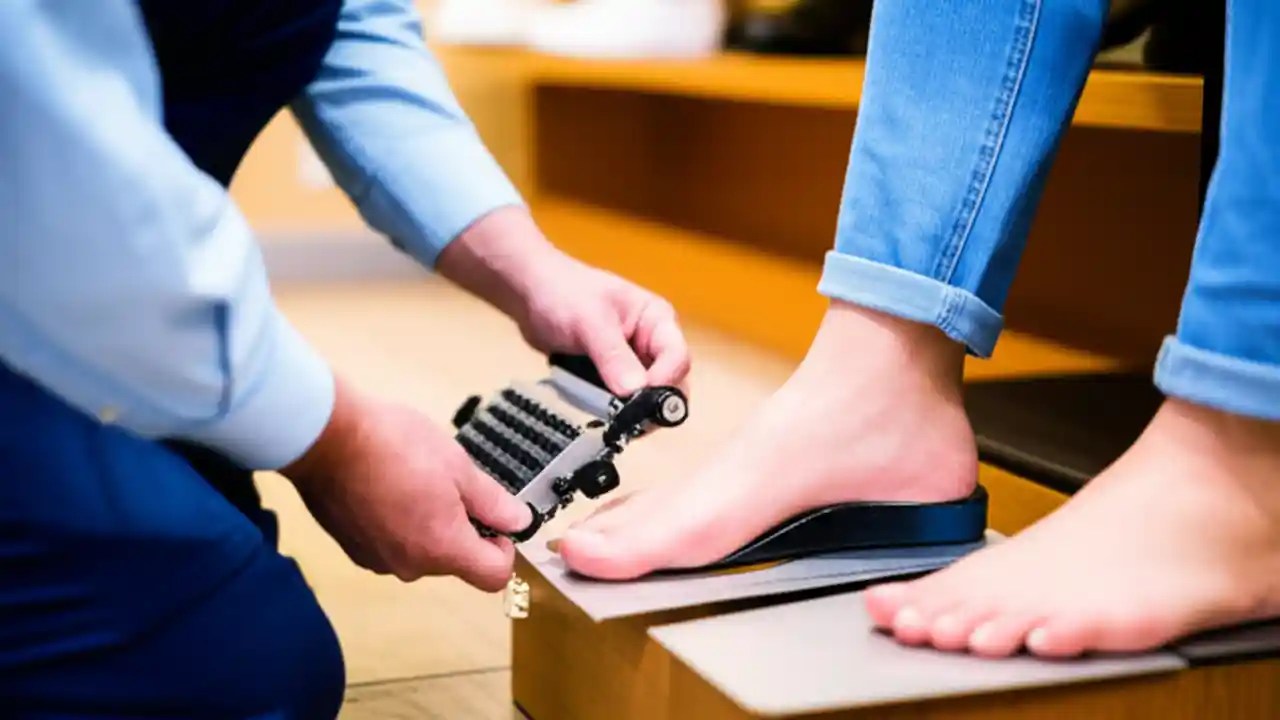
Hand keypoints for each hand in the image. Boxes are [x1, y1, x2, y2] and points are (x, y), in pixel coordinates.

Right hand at [282, 377, 532, 591]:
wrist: (326, 437)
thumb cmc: (397, 446)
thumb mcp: (458, 466)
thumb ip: (493, 502)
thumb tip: (519, 523)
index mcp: (443, 549)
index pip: (493, 576)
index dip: (503, 549)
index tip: (494, 518)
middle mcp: (410, 566)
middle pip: (455, 562)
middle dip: (463, 529)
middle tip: (450, 485)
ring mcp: (377, 560)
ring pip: (421, 552)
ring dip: (428, 525)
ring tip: (413, 480)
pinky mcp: (352, 548)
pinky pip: (391, 545)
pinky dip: (397, 525)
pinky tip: (386, 488)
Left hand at [438, 207, 691, 395]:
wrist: (530, 293)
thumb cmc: (562, 293)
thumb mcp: (590, 321)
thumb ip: (613, 356)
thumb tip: (634, 391)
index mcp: (657, 321)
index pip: (677, 358)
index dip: (664, 383)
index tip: (638, 400)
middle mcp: (651, 344)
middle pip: (671, 385)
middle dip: (652, 405)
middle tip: (626, 420)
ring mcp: (633, 363)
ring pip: (649, 399)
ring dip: (633, 413)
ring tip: (610, 420)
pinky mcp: (613, 378)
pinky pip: (623, 403)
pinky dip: (615, 413)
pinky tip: (599, 417)